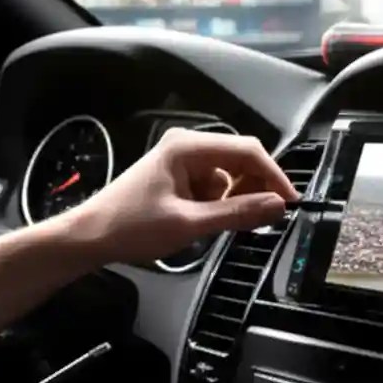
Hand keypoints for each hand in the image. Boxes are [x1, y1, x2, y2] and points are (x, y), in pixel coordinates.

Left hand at [55, 128, 299, 265]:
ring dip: (236, 199)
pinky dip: (221, 203)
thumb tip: (278, 206)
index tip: (291, 203)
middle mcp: (188, 145)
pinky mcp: (179, 177)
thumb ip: (237, 214)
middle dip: (255, 188)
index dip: (274, 176)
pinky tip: (210, 221)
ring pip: (230, 176)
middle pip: (241, 160)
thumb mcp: (189, 224)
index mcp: (188, 146)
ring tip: (227, 225)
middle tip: (263, 219)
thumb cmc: (132, 227)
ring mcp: (183, 161)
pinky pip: (215, 186)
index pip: (247, 151)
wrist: (91, 236)